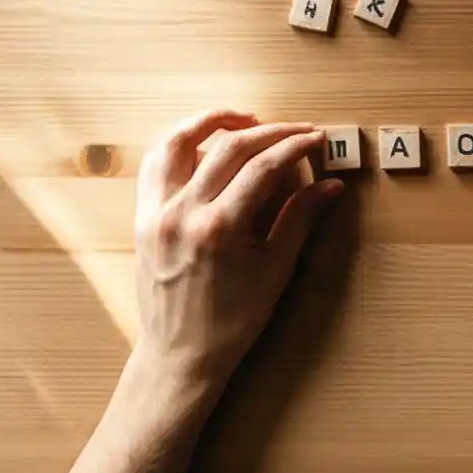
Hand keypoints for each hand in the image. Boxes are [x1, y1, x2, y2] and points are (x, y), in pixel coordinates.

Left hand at [133, 109, 343, 385]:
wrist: (180, 355)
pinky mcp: (142, 217)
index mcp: (218, 229)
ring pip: (178, 142)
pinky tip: (204, 144)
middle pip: (228, 149)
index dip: (294, 146)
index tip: (316, 138)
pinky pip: (156, 165)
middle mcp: (181, 213)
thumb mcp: (274, 271)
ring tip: (243, 117)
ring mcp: (155, 212)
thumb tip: (331, 185)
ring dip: (212, 121)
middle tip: (297, 130)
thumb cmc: (232, 321)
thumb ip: (299, 220)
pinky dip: (179, 144)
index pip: (263, 167)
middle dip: (269, 132)